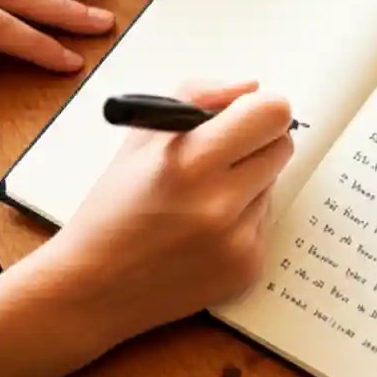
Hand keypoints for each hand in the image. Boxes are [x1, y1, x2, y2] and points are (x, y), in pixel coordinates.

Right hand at [37, 80, 294, 348]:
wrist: (93, 288)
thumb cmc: (114, 207)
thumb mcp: (141, 137)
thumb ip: (199, 97)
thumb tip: (252, 88)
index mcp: (188, 160)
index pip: (271, 114)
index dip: (262, 109)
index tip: (248, 116)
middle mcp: (218, 203)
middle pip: (282, 146)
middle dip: (258, 143)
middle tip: (224, 155)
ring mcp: (237, 240)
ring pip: (274, 185)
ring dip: (248, 184)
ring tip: (200, 201)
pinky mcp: (247, 268)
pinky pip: (266, 223)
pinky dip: (242, 221)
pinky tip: (203, 233)